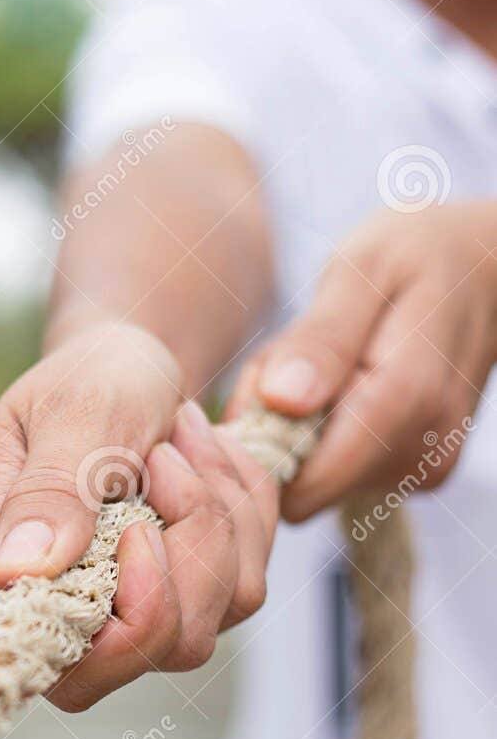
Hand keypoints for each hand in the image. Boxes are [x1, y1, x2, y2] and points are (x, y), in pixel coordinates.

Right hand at [0, 321, 279, 709]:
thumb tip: (13, 573)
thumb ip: (51, 491)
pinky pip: (240, 596)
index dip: (128, 598)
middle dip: (191, 555)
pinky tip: (211, 465)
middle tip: (172, 459)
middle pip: (141, 651)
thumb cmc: (91, 375)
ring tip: (189, 445)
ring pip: (200, 630)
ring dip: (220, 524)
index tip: (144, 506)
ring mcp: (116, 613)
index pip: (54, 643)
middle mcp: (47, 602)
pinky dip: (245, 520)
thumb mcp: (75, 410)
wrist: (129, 361)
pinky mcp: (176, 605)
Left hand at [229, 203, 496, 520]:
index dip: (263, 441)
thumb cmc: (418, 256)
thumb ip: (322, 337)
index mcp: (406, 400)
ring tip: (332, 360)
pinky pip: (341, 471)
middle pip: (303, 482)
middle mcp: (419, 451)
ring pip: (316, 479)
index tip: (267, 377)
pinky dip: (325, 428)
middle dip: (280, 425)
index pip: (307, 483)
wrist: (484, 271)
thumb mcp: (362, 269)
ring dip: (301, 423)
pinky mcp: (413, 472)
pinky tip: (349, 380)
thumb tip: (281, 399)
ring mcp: (419, 468)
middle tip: (299, 356)